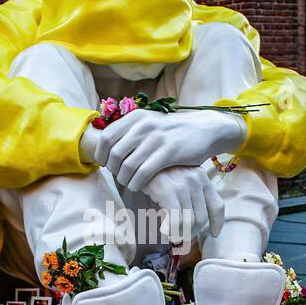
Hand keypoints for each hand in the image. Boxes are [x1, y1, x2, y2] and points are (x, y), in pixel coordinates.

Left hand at [94, 108, 245, 192]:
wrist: (203, 130)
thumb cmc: (171, 132)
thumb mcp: (149, 123)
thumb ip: (129, 131)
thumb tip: (104, 145)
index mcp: (135, 118)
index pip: (106, 137)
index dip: (101, 154)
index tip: (105, 165)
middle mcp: (143, 126)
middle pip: (114, 153)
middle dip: (113, 169)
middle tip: (118, 176)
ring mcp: (156, 139)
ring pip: (127, 165)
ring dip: (124, 179)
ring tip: (128, 183)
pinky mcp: (169, 152)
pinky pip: (143, 172)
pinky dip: (136, 183)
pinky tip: (138, 186)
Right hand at [142, 165, 224, 243]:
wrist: (138, 160)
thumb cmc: (158, 172)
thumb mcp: (179, 179)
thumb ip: (191, 195)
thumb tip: (197, 223)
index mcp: (202, 177)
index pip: (217, 205)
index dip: (217, 223)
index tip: (214, 234)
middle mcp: (196, 180)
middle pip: (202, 218)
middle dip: (192, 233)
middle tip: (182, 238)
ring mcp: (182, 185)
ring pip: (189, 222)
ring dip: (180, 234)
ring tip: (172, 235)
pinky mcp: (168, 191)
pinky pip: (175, 220)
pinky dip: (171, 230)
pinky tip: (164, 230)